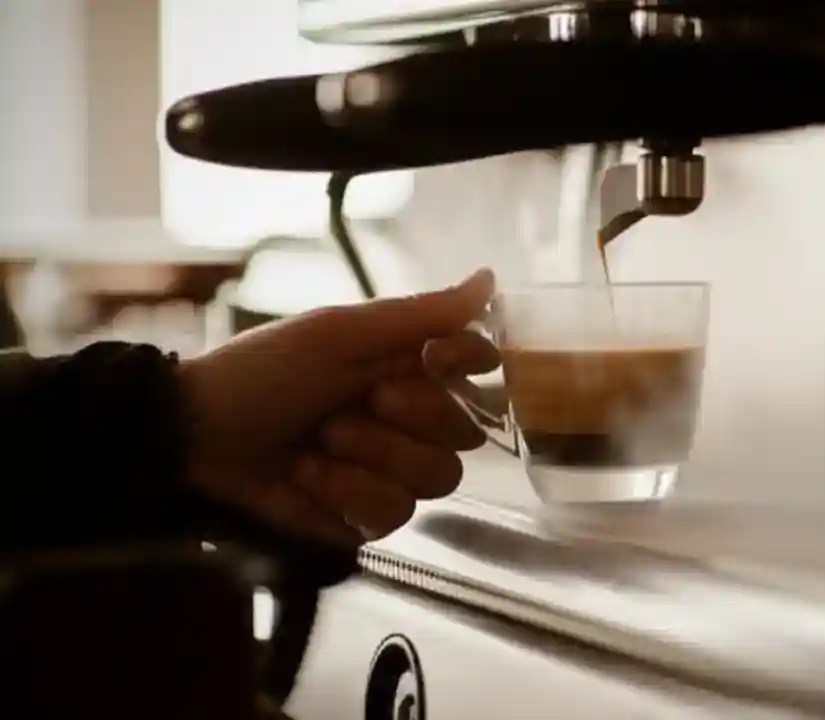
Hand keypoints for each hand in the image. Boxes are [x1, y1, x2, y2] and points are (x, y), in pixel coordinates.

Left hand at [180, 268, 498, 546]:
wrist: (191, 436)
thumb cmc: (261, 372)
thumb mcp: (339, 333)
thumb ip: (421, 314)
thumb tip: (490, 277)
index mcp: (408, 367)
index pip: (480, 370)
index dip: (463, 369)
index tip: (429, 360)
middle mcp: (409, 421)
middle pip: (464, 434)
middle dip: (407, 418)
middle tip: (357, 402)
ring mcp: (389, 472)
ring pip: (435, 479)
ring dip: (371, 457)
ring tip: (319, 442)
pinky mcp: (366, 519)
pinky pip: (393, 516)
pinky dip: (345, 493)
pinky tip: (308, 475)